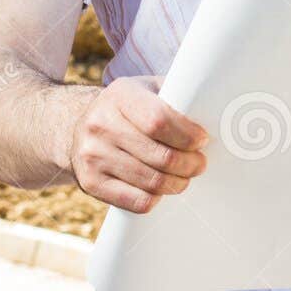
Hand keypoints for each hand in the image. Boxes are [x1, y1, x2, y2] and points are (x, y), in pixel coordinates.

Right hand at [68, 74, 209, 211]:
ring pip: (152, 182)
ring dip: (177, 183)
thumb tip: (212, 106)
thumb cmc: (126, 108)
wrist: (78, 126)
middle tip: (199, 164)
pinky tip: (161, 189)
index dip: (187, 135)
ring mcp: (92, 155)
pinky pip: (136, 201)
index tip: (201, 140)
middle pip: (160, 156)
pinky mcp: (91, 182)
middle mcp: (101, 124)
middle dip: (190, 164)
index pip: (160, 120)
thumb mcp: (147, 89)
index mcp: (120, 95)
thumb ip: (175, 95)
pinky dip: (156, 198)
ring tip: (184, 177)